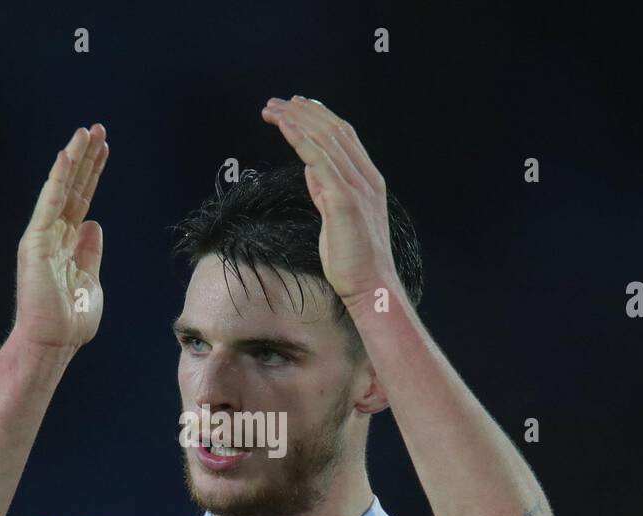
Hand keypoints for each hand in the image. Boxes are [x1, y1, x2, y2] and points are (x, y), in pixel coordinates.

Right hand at [12, 124, 108, 350]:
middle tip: (97, 129)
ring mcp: (43, 235)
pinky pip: (49, 204)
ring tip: (86, 132)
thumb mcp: (91, 281)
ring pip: (62, 189)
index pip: (82, 200)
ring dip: (74, 159)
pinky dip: (57, 179)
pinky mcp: (36, 241)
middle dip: (86, 158)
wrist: (53, 341)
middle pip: (74, 188)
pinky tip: (66, 156)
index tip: (103, 149)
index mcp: (68, 243)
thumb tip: (93, 224)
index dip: (93, 174)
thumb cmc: (70, 320)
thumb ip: (91, 252)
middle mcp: (54, 234)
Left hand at [261, 96, 396, 309]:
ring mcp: (357, 187)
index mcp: (367, 180)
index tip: (294, 105)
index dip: (318, 116)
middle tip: (274, 103)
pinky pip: (320, 160)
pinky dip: (301, 139)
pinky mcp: (344, 200)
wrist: (370, 286)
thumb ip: (325, 190)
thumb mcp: (335, 217)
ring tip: (272, 109)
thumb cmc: (352, 260)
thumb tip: (310, 168)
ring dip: (296, 120)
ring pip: (325, 140)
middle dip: (302, 112)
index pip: (343, 136)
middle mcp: (366, 177)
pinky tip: (285, 126)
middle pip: (333, 130)